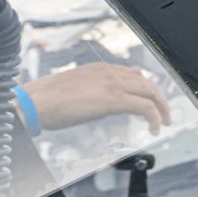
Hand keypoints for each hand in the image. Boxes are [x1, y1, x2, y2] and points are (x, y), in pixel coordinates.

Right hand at [24, 62, 173, 134]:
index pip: (132, 73)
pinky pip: (145, 107)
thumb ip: (90, 92)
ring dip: (160, 108)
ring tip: (163, 122)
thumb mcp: (73, 91)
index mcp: (98, 68)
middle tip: (164, 113)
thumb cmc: (44, 102)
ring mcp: (112, 84)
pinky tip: (154, 129)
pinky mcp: (114, 99)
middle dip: (158, 98)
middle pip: (146, 81)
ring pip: (150, 92)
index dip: (145, 87)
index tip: (151, 99)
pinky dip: (154, 117)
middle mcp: (109, 71)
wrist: (34, 104)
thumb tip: (97, 103)